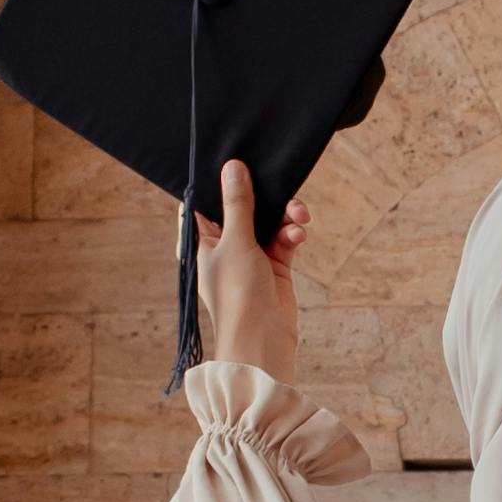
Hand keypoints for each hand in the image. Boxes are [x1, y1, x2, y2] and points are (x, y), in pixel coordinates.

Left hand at [196, 157, 308, 378]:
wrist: (263, 338)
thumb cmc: (237, 294)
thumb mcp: (236, 241)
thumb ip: (237, 203)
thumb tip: (233, 167)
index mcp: (202, 241)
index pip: (203, 203)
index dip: (217, 184)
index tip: (233, 162)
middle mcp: (224, 246)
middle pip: (242, 208)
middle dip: (263, 196)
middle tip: (277, 182)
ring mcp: (250, 256)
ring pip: (268, 221)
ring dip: (285, 215)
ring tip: (299, 214)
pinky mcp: (274, 265)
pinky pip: (284, 238)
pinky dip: (292, 233)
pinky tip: (298, 234)